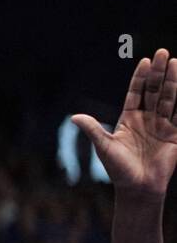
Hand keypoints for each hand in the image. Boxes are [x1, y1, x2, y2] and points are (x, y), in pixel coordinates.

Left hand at [73, 49, 176, 198]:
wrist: (138, 188)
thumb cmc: (118, 169)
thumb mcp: (104, 147)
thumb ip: (93, 130)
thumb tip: (74, 117)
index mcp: (129, 119)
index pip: (136, 92)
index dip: (141, 77)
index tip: (146, 61)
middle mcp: (146, 119)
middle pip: (154, 91)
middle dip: (159, 73)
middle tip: (164, 53)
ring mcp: (162, 126)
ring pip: (169, 99)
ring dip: (174, 82)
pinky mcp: (175, 136)